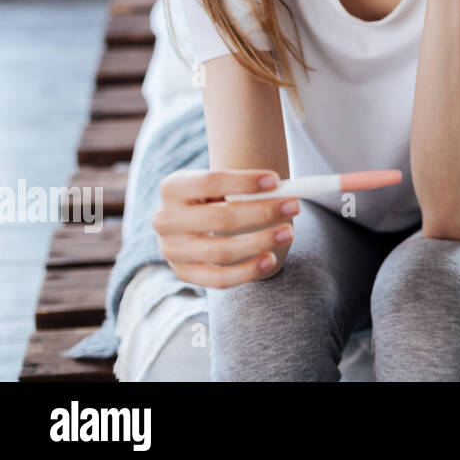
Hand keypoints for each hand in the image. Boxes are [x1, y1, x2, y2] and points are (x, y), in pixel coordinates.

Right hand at [153, 169, 299, 288]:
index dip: (244, 182)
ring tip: (289, 232)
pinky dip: (247, 271)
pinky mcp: (183, 272)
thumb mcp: (220, 184)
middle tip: (294, 205)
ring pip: (221, 251)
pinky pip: (218, 279)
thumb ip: (247, 186)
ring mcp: (171, 249)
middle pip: (219, 218)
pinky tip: (270, 260)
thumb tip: (288, 190)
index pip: (210, 182)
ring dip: (260, 241)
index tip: (276, 181)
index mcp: (172, 187)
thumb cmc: (213, 197)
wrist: (189, 221)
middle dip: (262, 212)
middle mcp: (165, 219)